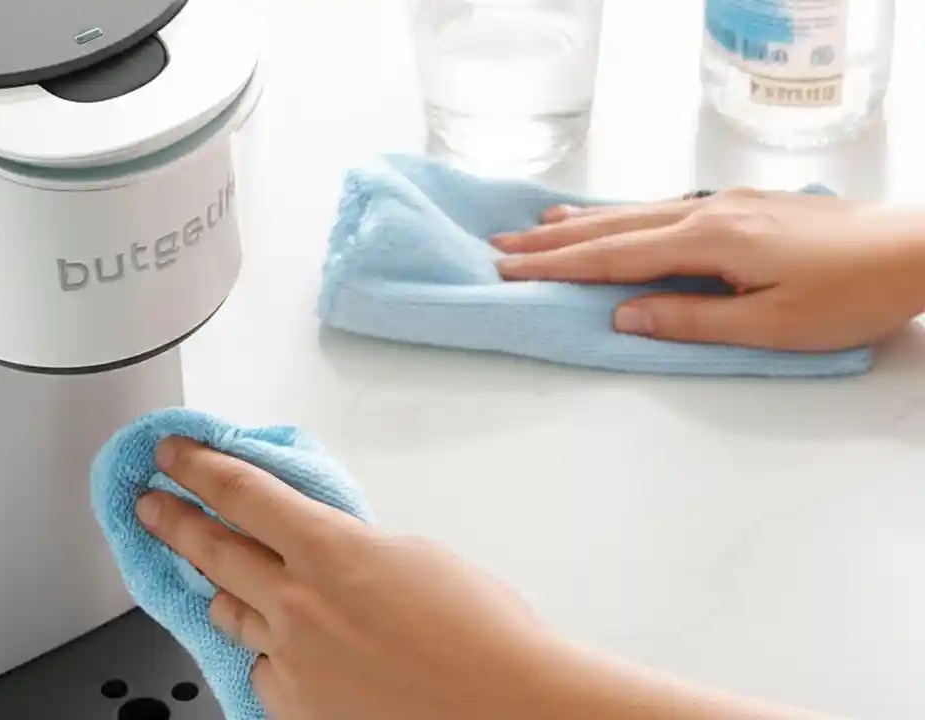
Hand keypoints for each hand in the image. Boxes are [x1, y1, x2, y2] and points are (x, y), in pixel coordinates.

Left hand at [135, 438, 828, 719]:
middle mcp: (298, 604)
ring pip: (233, 612)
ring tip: (212, 577)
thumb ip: (352, 549)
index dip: (198, 467)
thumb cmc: (484, 635)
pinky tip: (282, 648)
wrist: (507, 709)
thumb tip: (327, 553)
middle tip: (149, 505)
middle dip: (174, 521)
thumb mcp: (415, 557)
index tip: (172, 453)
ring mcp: (292, 660)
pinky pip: (263, 669)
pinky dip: (269, 652)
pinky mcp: (296, 707)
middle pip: (214, 549)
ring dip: (221, 588)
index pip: (242, 493)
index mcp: (330, 549)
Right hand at [495, 189, 924, 350]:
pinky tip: (615, 214)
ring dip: (584, 220)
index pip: (614, 256)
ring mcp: (727, 202)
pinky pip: (663, 206)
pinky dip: (625, 212)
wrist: (916, 249)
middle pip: (615, 225)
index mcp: (708, 241)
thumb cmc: (850, 295)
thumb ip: (690, 319)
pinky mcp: (745, 205)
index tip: (507, 270)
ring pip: (637, 210)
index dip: (557, 266)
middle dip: (554, 239)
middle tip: (500, 245)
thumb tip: (622, 316)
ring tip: (538, 223)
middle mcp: (709, 211)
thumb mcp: (769, 325)